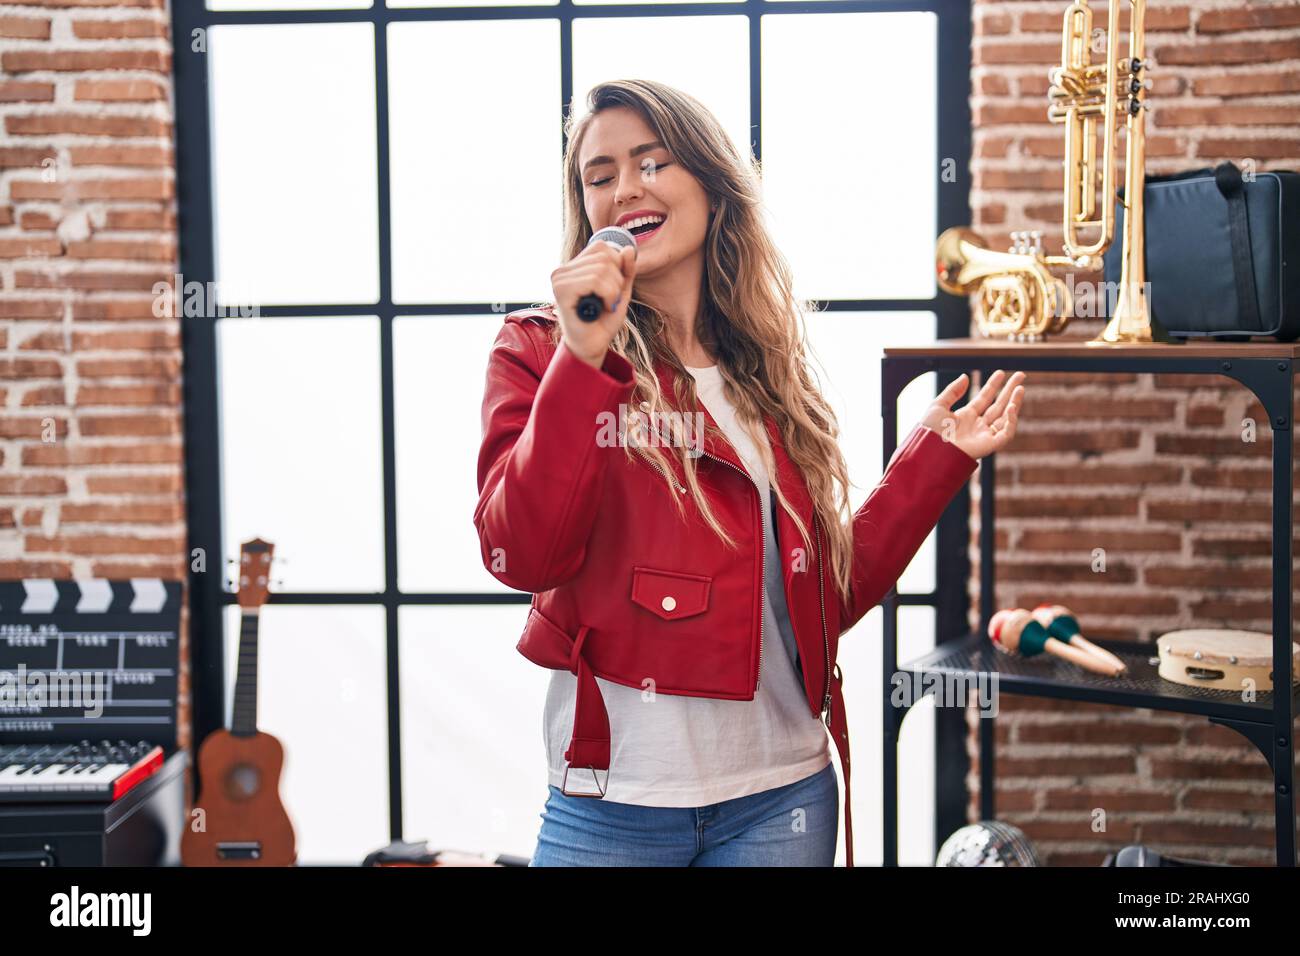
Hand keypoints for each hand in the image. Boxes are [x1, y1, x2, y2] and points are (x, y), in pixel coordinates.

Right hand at [551, 240, 636, 368]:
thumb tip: (629, 248)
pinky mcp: (561, 290)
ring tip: (606, 305)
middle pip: (604, 256)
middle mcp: (563, 270)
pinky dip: (608, 295)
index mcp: (574, 267)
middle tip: (610, 300)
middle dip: (617, 280)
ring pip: (602, 268)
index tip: (613, 288)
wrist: (594, 345)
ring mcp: (559, 279)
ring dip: (614, 291)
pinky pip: (595, 280)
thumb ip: (626, 269)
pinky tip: (602, 308)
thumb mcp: (621, 290)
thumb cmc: (604, 320)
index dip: (617, 266)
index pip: (601, 248)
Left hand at [920, 369, 1024, 460]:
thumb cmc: (929, 431)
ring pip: (1006, 418)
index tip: (1001, 372)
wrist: (929, 450)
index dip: (993, 385)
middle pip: (998, 406)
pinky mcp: (989, 446)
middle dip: (1010, 391)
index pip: (984, 398)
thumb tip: (965, 376)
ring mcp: (984, 436)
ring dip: (1015, 403)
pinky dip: (1011, 421)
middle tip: (1021, 375)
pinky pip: (1006, 434)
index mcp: (966, 417)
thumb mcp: (938, 406)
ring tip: (1020, 388)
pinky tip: (1011, 407)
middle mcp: (977, 426)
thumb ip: (952, 391)